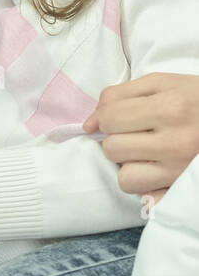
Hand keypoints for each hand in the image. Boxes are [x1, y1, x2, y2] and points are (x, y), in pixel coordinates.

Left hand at [86, 73, 198, 204]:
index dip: (108, 116)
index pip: (109, 117)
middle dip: (118, 139)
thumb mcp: (163, 83)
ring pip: (124, 175)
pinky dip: (143, 181)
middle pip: (112, 147)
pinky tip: (156, 167)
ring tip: (148, 150)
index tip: (123, 116)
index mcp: (171, 106)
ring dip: (130, 163)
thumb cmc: (197, 97)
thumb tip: (88, 125)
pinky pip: (142, 192)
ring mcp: (182, 167)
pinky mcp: (183, 185)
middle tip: (139, 133)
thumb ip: (119, 95)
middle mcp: (177, 140)